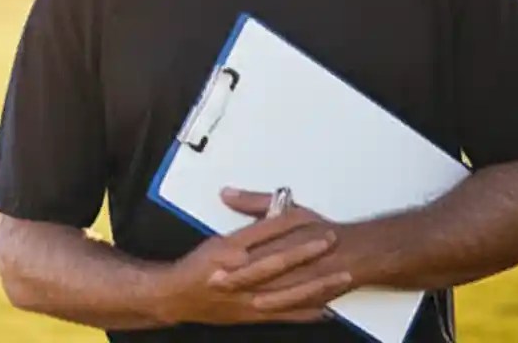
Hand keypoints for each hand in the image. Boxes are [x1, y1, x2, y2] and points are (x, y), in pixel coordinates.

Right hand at [163, 199, 349, 325]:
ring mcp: (246, 298)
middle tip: (330, 240)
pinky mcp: (251, 315)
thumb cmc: (197, 268)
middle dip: (306, 251)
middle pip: (276, 260)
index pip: (261, 232)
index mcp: (228, 250)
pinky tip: (327, 308)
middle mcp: (237, 274)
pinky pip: (283, 314)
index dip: (288, 224)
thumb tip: (252, 201)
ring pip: (285, 291)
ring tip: (340, 276)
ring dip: (315, 284)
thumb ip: (244, 225)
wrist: (177, 297)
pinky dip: (305, 313)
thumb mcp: (217, 240)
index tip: (310, 217)